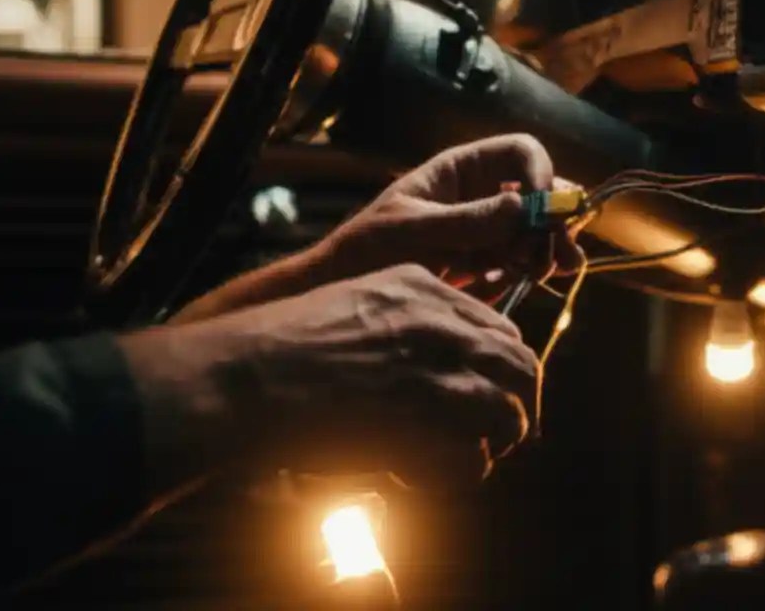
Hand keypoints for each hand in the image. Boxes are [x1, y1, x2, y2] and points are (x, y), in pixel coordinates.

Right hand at [121, 264, 537, 483]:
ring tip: (457, 462)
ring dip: (491, 445)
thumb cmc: (278, 350)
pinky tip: (419, 476)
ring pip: (509, 413)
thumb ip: (401, 325)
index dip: (502, 369)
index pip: (499, 328)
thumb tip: (429, 370)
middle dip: (516, 406)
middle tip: (498, 437)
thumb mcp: (351, 307)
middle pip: (521, 366)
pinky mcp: (430, 415)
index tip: (492, 395)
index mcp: (422, 288)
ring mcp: (441, 365)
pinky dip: (456, 477)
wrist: (243, 375)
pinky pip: (475, 458)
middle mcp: (442, 322)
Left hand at [317, 133, 578, 287]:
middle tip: (562, 260)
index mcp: (463, 169)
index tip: (543, 212)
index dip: (540, 175)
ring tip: (536, 275)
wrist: (342, 292)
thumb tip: (521, 206)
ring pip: (536, 232)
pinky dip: (518, 275)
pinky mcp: (483, 263)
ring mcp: (485, 230)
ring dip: (544, 253)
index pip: (521, 153)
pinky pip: (518, 264)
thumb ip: (466, 220)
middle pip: (540, 194)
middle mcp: (481, 194)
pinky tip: (492, 285)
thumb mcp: (412, 230)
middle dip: (554, 224)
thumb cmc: (366, 249)